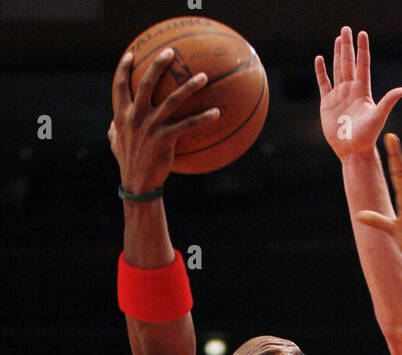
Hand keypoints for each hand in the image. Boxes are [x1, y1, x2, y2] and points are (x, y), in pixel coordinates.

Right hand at [109, 48, 220, 194]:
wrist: (137, 185)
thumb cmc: (128, 163)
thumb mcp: (116, 143)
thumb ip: (115, 129)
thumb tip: (113, 122)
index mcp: (122, 115)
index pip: (120, 85)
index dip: (124, 68)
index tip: (132, 54)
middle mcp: (136, 117)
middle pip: (146, 83)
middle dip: (158, 65)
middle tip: (171, 51)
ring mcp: (151, 127)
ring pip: (172, 101)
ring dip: (189, 86)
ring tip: (203, 76)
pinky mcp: (165, 140)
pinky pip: (188, 125)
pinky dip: (203, 118)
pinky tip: (216, 113)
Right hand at [315, 26, 401, 159]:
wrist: (353, 151)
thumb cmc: (367, 137)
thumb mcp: (378, 117)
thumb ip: (389, 101)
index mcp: (363, 90)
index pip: (363, 64)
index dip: (362, 49)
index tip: (362, 33)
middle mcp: (351, 90)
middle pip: (348, 63)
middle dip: (347, 46)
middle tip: (346, 29)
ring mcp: (339, 95)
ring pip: (337, 69)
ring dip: (337, 54)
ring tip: (338, 39)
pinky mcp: (327, 104)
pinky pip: (323, 83)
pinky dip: (321, 71)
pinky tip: (320, 59)